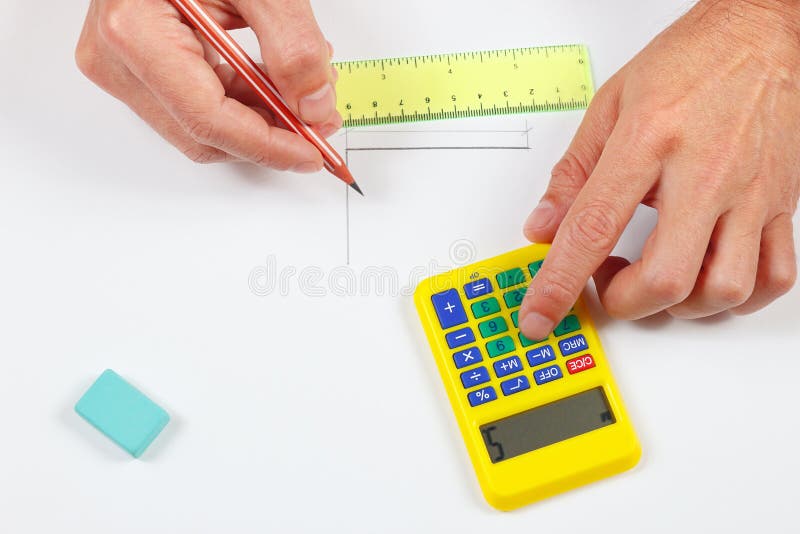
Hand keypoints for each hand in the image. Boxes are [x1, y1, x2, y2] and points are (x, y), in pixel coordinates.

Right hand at [75, 0, 340, 170]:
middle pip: (205, 134)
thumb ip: (292, 43)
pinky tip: (274, 81)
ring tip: (304, 90)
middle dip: (270, 135)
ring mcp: (122, 67)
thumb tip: (314, 106)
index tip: (312, 153)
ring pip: (202, 126)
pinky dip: (242, 100)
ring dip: (260, 118)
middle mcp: (116, 60)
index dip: (267, 145)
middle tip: (320, 121)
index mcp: (134, 33)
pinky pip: (196, 104)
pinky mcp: (137, 68)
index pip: (208, 120)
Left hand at [519, 0, 799, 339]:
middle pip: (665, 279)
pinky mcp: (782, 203)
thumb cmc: (690, 62)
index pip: (594, 228)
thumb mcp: (610, 105)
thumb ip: (572, 174)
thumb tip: (542, 228)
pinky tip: (706, 279)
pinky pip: (773, 276)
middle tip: (606, 284)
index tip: (538, 315)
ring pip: (722, 290)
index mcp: (647, 140)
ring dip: (677, 306)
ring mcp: (750, 192)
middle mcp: (704, 171)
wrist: (764, 33)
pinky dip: (736, 298)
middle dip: (623, 303)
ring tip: (655, 279)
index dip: (559, 283)